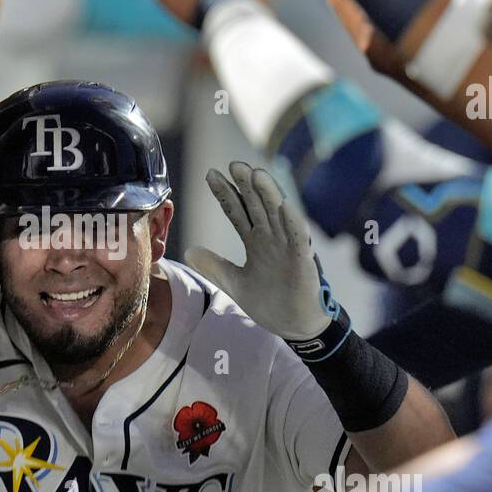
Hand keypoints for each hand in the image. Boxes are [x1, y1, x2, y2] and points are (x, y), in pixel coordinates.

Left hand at [185, 162, 339, 340]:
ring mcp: (288, 247)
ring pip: (278, 214)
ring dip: (268, 194)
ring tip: (256, 173)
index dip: (225, 193)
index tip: (210, 174)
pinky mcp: (303, 261)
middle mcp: (272, 238)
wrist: (294, 326)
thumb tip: (188, 250)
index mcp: (256, 241)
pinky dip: (293, 221)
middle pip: (257, 205)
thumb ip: (214, 266)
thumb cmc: (270, 302)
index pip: (238, 210)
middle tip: (233, 164)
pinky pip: (299, 238)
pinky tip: (285, 205)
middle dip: (245, 185)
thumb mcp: (233, 283)